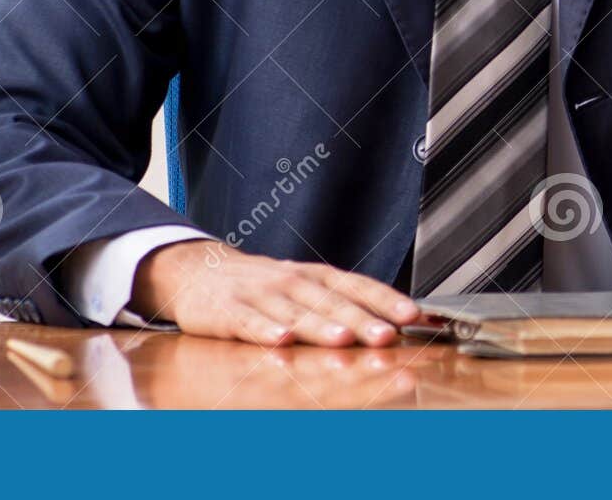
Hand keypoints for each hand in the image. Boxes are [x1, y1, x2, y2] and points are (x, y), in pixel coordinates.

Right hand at [131, 237, 422, 347]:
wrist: (200, 270)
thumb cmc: (261, 285)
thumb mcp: (303, 288)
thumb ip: (340, 305)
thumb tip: (391, 325)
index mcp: (314, 276)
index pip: (356, 285)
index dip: (385, 299)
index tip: (412, 315)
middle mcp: (292, 281)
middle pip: (331, 302)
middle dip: (361, 320)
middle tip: (386, 336)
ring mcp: (260, 294)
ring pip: (295, 311)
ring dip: (320, 326)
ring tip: (342, 339)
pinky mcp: (229, 310)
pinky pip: (249, 321)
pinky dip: (265, 329)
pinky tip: (279, 340)